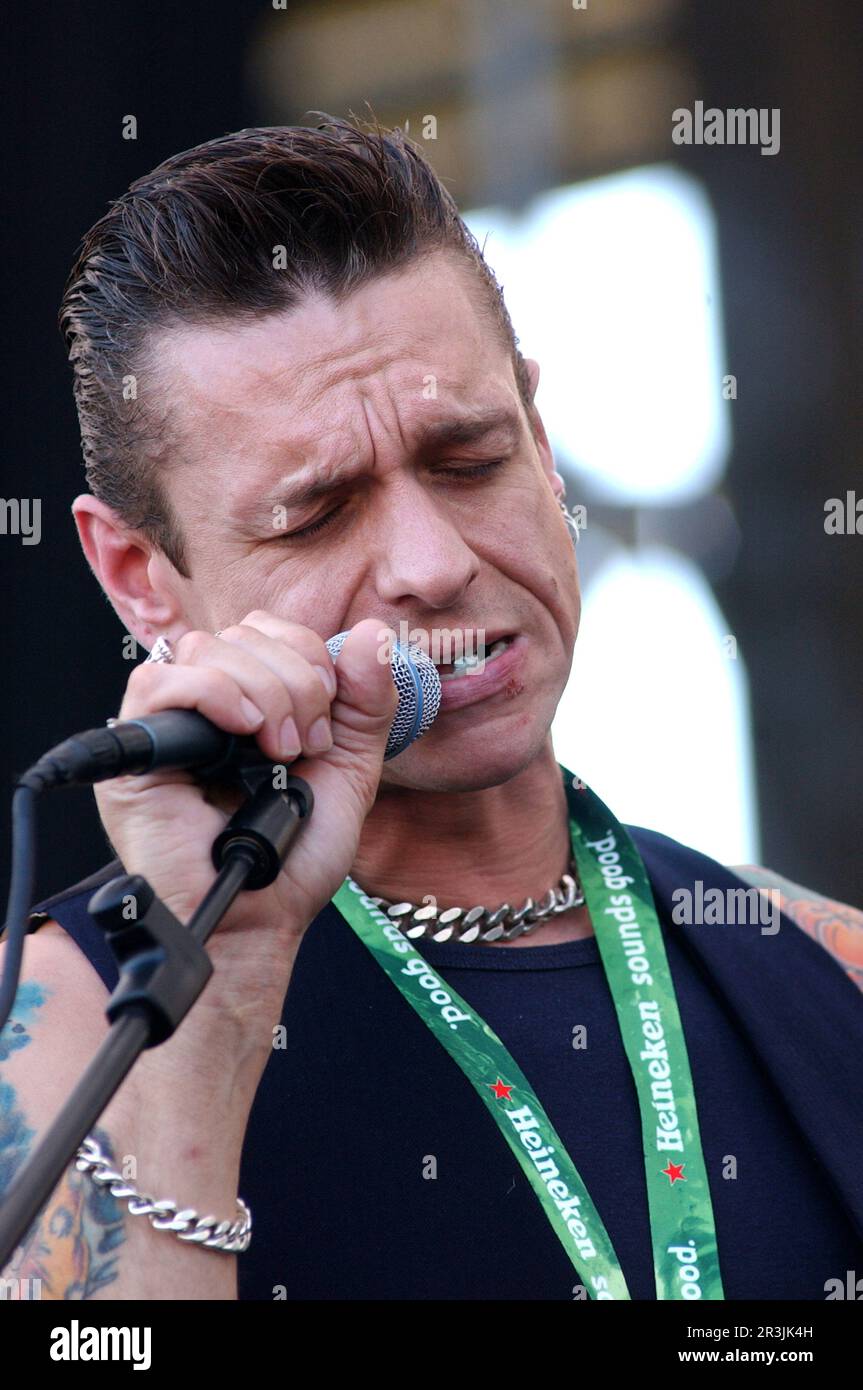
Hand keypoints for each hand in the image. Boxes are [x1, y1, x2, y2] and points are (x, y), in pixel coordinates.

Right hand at [93, 614, 397, 1052]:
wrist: (261, 918)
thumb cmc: (294, 858)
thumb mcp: (350, 769)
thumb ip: (366, 703)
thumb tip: (371, 633)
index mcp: (252, 701)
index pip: (270, 631)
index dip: (308, 658)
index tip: (327, 724)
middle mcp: (207, 706)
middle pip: (242, 633)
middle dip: (294, 681)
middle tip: (306, 745)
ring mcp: (169, 725)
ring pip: (206, 649)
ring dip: (262, 692)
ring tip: (277, 752)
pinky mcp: (135, 752)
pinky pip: (159, 683)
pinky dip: (213, 694)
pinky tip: (244, 732)